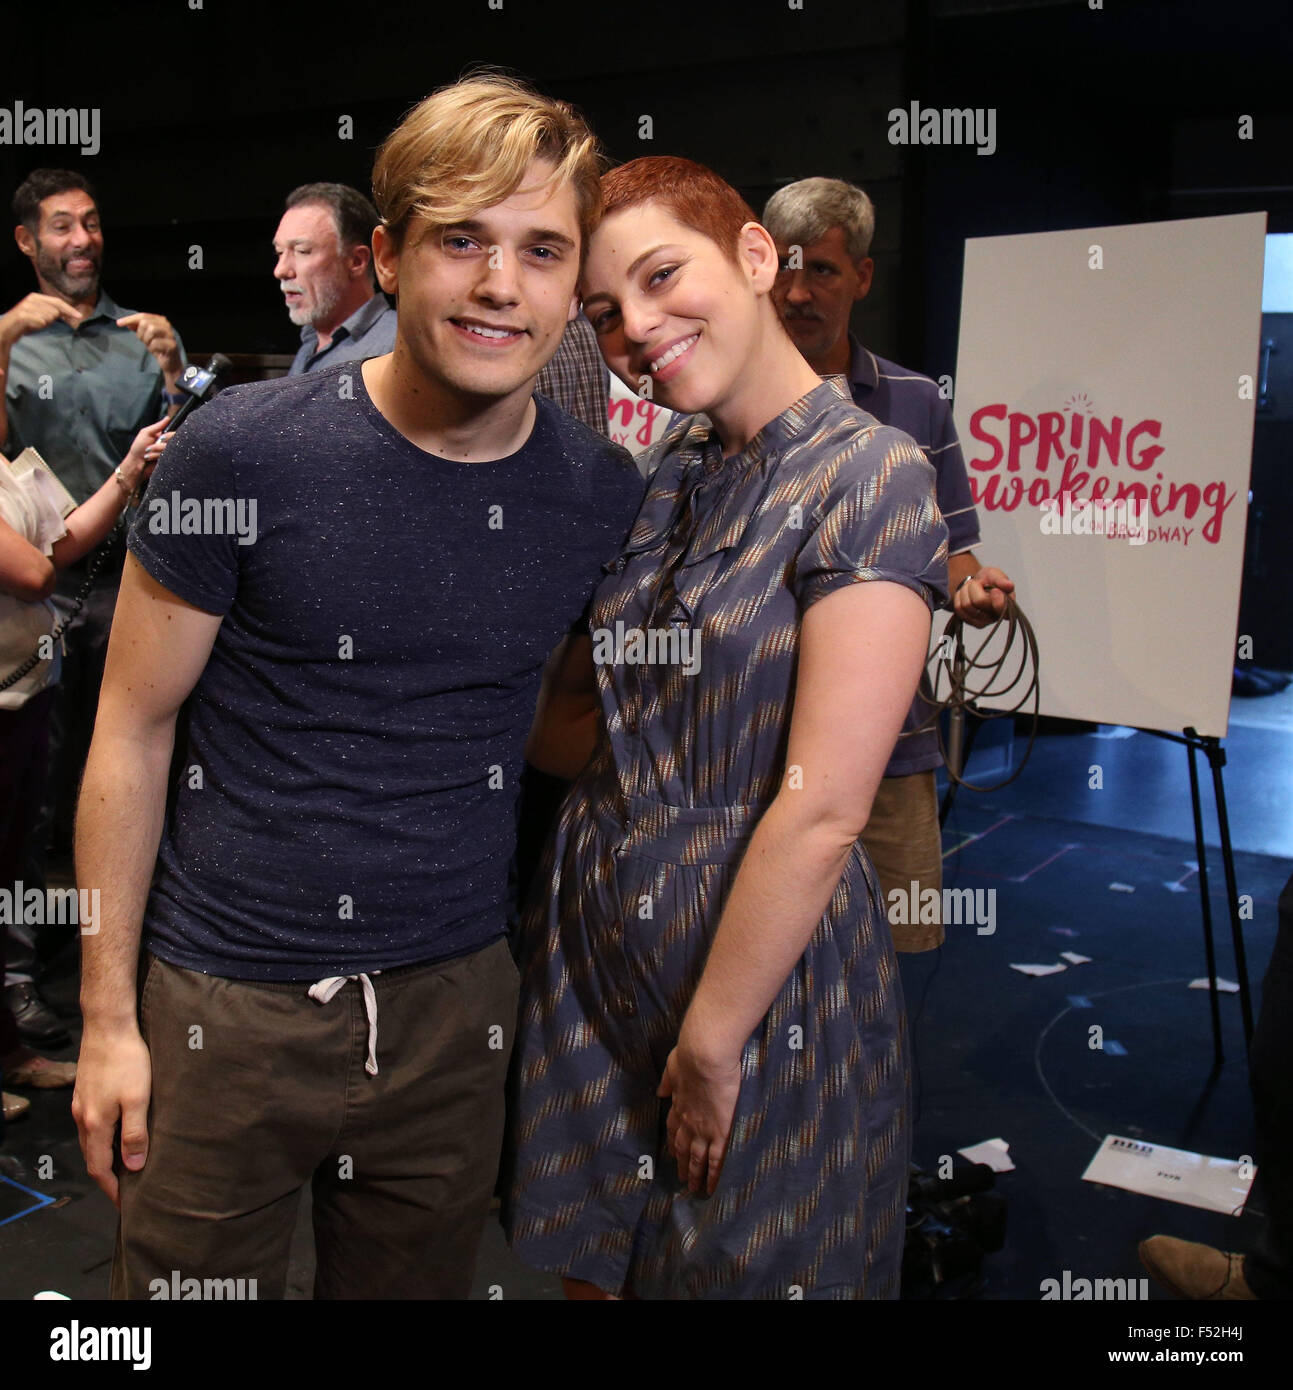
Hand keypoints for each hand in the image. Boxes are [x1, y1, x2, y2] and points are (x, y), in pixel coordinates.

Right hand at [0, 292, 79, 347]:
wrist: (7, 330)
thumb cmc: (26, 323)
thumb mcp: (42, 316)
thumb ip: (53, 312)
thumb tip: (69, 313)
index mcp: (36, 297)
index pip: (57, 302)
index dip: (69, 309)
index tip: (80, 316)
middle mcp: (31, 299)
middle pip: (55, 311)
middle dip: (51, 319)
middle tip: (39, 322)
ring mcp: (26, 306)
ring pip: (49, 317)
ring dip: (44, 323)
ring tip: (34, 324)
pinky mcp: (22, 315)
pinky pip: (41, 321)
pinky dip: (39, 325)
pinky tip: (32, 326)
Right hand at [71, 1024, 152, 1208]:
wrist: (108, 1026)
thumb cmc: (127, 1060)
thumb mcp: (139, 1098)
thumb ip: (135, 1133)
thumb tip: (134, 1166)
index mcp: (96, 1124)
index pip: (100, 1169)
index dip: (113, 1189)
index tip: (125, 1205)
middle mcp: (83, 1118)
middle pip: (92, 1158)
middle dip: (108, 1177)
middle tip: (127, 1190)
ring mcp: (81, 1104)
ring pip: (91, 1141)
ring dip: (105, 1157)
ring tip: (125, 1166)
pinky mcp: (86, 1091)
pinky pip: (92, 1125)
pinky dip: (103, 1138)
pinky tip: (117, 1133)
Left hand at [116, 312, 182, 382]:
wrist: (170, 363)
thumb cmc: (158, 348)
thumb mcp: (145, 336)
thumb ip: (137, 328)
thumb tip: (126, 322)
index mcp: (160, 320)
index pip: (143, 315)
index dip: (130, 319)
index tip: (119, 323)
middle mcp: (166, 325)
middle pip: (146, 322)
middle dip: (140, 332)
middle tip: (142, 340)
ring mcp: (170, 335)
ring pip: (151, 329)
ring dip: (146, 339)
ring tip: (149, 345)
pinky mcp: (172, 345)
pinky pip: (155, 343)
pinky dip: (151, 348)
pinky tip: (155, 351)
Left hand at [118, 420, 171, 493]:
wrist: (136, 464)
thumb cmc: (138, 448)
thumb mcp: (146, 433)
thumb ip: (158, 426)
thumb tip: (168, 418)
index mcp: (161, 436)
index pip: (173, 433)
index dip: (168, 435)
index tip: (161, 438)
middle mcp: (166, 444)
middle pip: (173, 441)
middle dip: (159, 444)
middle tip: (150, 446)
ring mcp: (167, 453)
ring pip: (169, 449)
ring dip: (156, 451)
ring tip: (147, 453)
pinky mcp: (167, 461)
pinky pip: (167, 457)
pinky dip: (156, 456)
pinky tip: (150, 458)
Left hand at [657, 1037, 742, 1195]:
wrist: (704, 1057)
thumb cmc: (689, 1056)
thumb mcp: (672, 1066)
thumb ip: (667, 1081)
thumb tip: (660, 1092)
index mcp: (677, 1104)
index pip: (673, 1128)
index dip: (673, 1142)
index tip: (671, 1152)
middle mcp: (687, 1121)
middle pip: (683, 1147)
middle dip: (681, 1163)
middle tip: (680, 1178)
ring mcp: (702, 1129)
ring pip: (697, 1158)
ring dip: (694, 1174)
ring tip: (693, 1188)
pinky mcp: (719, 1132)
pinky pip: (715, 1160)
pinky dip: (712, 1175)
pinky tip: (711, 1187)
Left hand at [953, 565, 1013, 627]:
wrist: (975, 585)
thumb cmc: (989, 580)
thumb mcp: (995, 574)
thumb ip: (1002, 580)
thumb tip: (1009, 586)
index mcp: (1007, 606)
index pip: (1001, 607)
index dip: (997, 599)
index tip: (994, 590)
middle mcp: (996, 617)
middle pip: (979, 601)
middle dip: (975, 587)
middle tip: (978, 583)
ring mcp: (982, 622)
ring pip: (966, 605)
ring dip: (965, 591)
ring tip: (971, 588)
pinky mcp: (970, 622)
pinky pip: (958, 608)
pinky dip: (959, 597)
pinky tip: (965, 595)